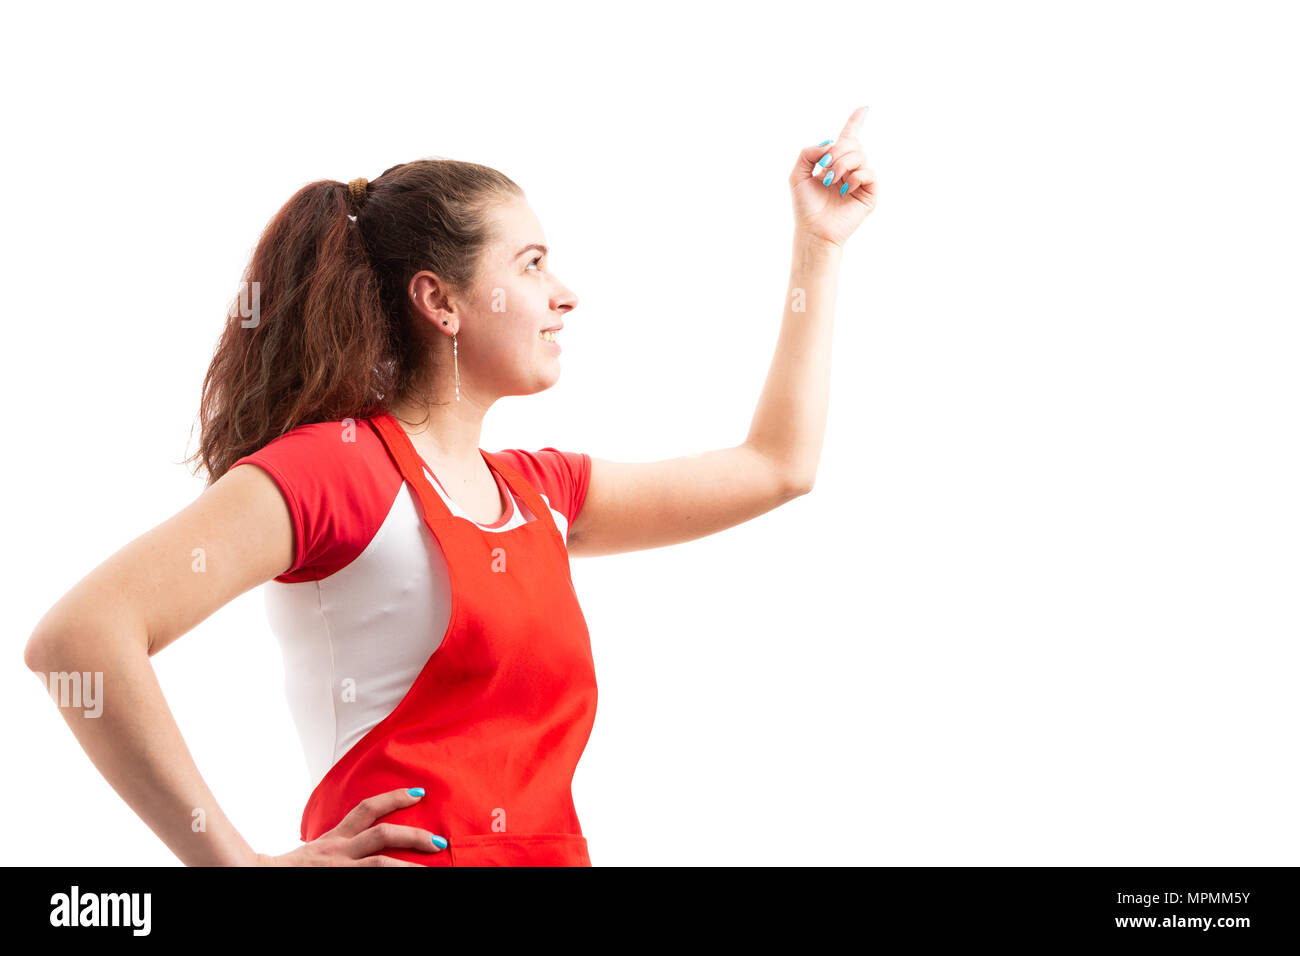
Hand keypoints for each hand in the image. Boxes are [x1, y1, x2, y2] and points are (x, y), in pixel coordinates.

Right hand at [254, 787, 446, 865]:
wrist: (253, 876)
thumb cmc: (289, 869)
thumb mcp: (317, 850)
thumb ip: (341, 842)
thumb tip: (368, 835)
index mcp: (334, 838)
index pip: (366, 810)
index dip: (394, 798)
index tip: (419, 792)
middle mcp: (338, 851)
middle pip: (382, 835)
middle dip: (414, 835)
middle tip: (439, 840)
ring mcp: (338, 870)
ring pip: (380, 865)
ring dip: (409, 868)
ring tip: (433, 868)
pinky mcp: (335, 884)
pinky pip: (368, 883)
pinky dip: (388, 884)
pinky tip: (406, 884)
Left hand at [789, 106, 875, 247]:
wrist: (813, 230)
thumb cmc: (805, 206)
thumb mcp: (797, 174)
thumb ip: (808, 152)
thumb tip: (830, 143)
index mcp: (835, 163)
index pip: (848, 138)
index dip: (855, 122)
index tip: (864, 107)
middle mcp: (850, 169)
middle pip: (853, 144)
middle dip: (837, 152)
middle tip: (825, 169)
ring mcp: (861, 181)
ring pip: (860, 156)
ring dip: (842, 165)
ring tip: (832, 182)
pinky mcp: (869, 193)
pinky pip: (869, 173)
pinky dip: (856, 177)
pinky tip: (845, 189)